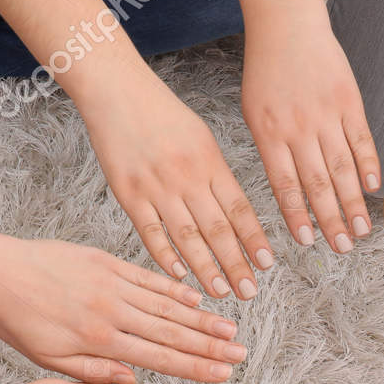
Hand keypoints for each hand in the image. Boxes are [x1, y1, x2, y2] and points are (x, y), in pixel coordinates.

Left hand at [0, 237, 246, 383]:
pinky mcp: (106, 261)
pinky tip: (198, 297)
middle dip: (210, 347)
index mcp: (100, 341)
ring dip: (202, 319)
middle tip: (240, 357)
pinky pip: (149, 277)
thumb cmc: (19, 322)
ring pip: (167, 305)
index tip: (222, 377)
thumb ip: (94, 373)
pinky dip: (175, 288)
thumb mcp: (50, 360)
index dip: (195, 369)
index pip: (159, 358)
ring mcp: (113, 284)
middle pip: (173, 333)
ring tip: (230, 330)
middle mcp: (113, 312)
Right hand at [83, 70, 273, 299]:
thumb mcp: (201, 137)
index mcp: (210, 162)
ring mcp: (157, 187)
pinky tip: (180, 274)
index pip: (239, 208)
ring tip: (221, 292)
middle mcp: (187, 177)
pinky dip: (166, 256)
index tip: (267, 264)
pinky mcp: (128, 194)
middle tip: (249, 292)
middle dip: (236, 264)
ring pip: (187, 237)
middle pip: (218, 229)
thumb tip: (236, 212)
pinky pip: (151, 232)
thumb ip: (217, 174)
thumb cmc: (161, 113)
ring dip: (207, 269)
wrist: (117, 91)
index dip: (254, 239)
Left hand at [242, 20, 379, 253]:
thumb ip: (272, 151)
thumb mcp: (255, 113)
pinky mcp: (349, 100)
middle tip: (344, 247)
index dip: (298, 216)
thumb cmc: (267, 70)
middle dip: (331, 220)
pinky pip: (361, 139)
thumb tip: (291, 193)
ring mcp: (326, 114)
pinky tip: (374, 188)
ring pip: (342, 168)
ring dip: (353, 202)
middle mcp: (299, 128)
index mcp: (270, 134)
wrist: (287, 24)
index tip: (310, 241)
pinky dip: (369, 165)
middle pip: (317, 184)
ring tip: (362, 229)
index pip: (286, 186)